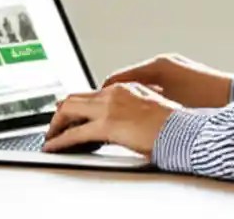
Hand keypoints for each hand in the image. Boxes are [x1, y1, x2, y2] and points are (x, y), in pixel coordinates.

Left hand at [43, 82, 181, 154]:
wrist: (183, 129)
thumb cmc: (175, 123)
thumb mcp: (152, 107)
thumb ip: (135, 108)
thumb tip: (125, 120)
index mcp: (127, 87)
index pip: (92, 93)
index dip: (77, 105)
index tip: (70, 115)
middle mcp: (114, 92)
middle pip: (75, 98)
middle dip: (61, 113)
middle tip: (55, 127)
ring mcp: (109, 106)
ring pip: (69, 110)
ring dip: (56, 125)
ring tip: (51, 138)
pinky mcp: (107, 124)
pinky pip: (74, 133)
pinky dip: (60, 141)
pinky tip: (54, 147)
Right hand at [99, 53, 232, 108]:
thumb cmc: (208, 103)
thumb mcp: (168, 107)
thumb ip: (142, 106)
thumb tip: (121, 112)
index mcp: (157, 66)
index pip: (117, 78)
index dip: (104, 95)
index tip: (95, 107)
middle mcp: (165, 62)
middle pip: (129, 78)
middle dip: (117, 96)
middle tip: (107, 112)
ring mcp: (175, 66)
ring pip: (144, 81)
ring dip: (135, 96)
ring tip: (128, 114)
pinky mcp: (185, 74)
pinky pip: (159, 83)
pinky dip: (151, 95)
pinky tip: (153, 112)